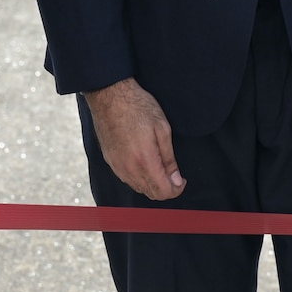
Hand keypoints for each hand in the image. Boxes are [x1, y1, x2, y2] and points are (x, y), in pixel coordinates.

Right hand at [85, 79, 185, 201]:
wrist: (109, 97)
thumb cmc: (138, 108)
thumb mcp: (162, 129)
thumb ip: (169, 159)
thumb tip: (176, 180)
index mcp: (144, 161)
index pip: (163, 192)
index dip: (177, 189)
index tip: (182, 180)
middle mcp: (128, 169)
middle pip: (151, 194)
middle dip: (166, 189)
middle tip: (175, 175)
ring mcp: (117, 167)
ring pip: (139, 188)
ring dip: (153, 184)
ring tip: (162, 167)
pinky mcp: (110, 162)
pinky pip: (127, 179)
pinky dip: (140, 178)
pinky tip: (146, 164)